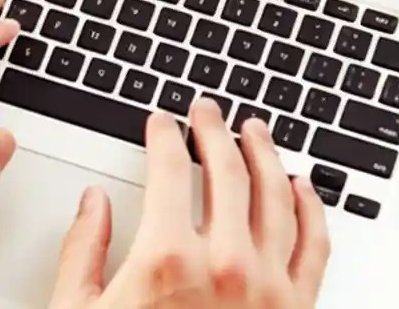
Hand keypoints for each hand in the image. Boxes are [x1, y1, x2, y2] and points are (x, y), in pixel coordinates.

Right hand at [49, 100, 330, 308]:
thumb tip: (91, 204)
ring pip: (277, 196)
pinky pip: (316, 244)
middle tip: (207, 111)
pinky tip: (302, 187)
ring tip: (256, 132)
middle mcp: (225, 265)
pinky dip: (312, 206)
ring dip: (266, 154)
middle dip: (215, 130)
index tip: (161, 123)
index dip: (164, 136)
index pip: (169, 169)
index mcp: (166, 260)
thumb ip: (82, 251)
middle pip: (227, 170)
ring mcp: (268, 288)